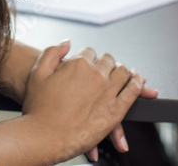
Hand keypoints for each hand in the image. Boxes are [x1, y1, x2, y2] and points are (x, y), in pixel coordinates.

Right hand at [21, 40, 154, 162]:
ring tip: (123, 73)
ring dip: (123, 70)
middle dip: (105, 63)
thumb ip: (52, 52)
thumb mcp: (37, 73)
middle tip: (102, 70)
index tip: (86, 63)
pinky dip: (138, 84)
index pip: (90, 52)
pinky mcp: (115, 111)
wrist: (43, 136)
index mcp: (78, 64)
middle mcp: (95, 75)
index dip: (88, 57)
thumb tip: (67, 42)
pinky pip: (133, 92)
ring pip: (123, 73)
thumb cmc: (38, 107)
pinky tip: (139, 82)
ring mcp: (107, 92)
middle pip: (108, 60)